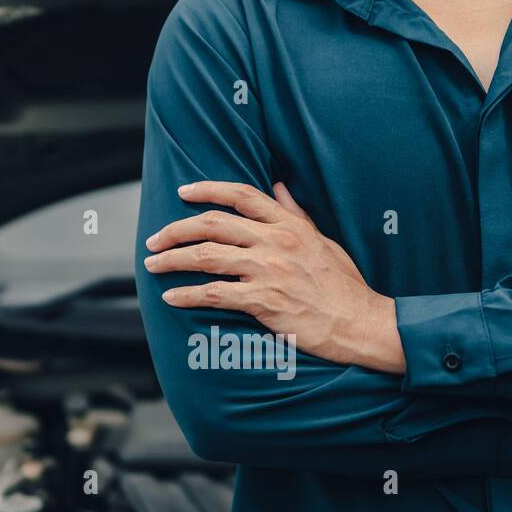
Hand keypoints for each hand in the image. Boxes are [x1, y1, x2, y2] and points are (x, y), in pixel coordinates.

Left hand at [144, 180, 405, 372]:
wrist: (359, 322)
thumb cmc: (344, 286)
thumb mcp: (324, 241)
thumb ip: (296, 215)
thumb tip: (279, 188)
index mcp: (290, 225)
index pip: (241, 196)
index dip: (208, 190)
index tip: (183, 192)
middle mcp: (276, 242)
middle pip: (213, 224)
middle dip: (176, 229)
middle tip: (154, 240)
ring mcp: (268, 271)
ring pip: (207, 257)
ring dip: (173, 260)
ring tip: (152, 265)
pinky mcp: (263, 301)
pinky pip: (214, 294)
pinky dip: (187, 295)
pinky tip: (171, 297)